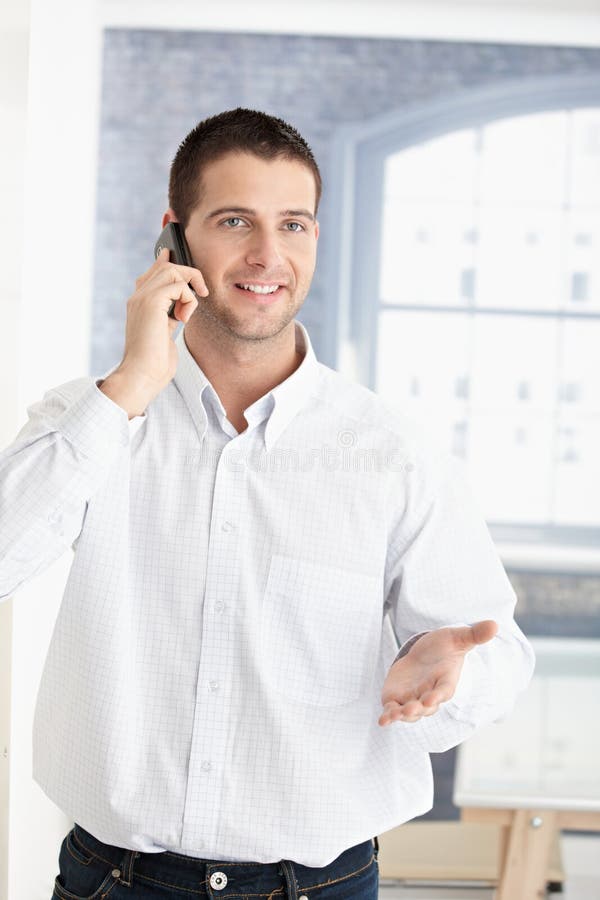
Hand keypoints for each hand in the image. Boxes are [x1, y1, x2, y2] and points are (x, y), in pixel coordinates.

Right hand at [120, 246, 207, 389]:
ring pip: (172, 271)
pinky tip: (183, 319)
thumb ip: (170, 314)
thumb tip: (183, 302)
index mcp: (139, 303)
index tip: (172, 251)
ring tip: (188, 312)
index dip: (164, 261)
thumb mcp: (165, 332)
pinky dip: (189, 301)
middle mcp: (138, 297)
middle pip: (166, 267)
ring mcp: (142, 298)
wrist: (143, 374)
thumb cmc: (154, 361)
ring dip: (190, 287)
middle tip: (201, 292)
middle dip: (188, 275)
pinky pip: (179, 286)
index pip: (152, 273)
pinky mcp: (151, 302)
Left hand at [379, 620, 497, 725]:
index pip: (443, 691)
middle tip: (411, 709)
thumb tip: (495, 625)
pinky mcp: (397, 699)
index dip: (437, 696)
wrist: (425, 654)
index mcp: (446, 682)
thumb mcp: (457, 638)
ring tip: (393, 716)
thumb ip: (473, 635)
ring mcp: (413, 699)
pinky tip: (383, 721)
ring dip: (402, 715)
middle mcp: (430, 694)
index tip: (431, 699)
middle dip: (418, 708)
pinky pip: (393, 710)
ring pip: (409, 712)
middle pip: (425, 706)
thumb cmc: (443, 647)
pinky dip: (388, 716)